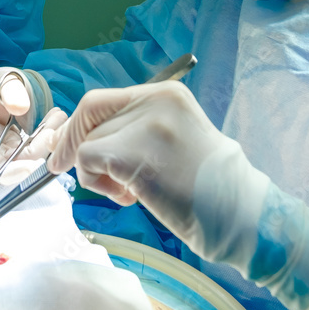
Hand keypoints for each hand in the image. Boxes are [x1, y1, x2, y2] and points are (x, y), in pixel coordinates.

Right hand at [0, 66, 52, 178]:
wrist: (3, 88)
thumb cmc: (2, 83)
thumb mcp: (7, 83)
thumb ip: (12, 92)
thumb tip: (20, 107)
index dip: (9, 169)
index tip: (34, 166)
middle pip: (4, 162)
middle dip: (35, 150)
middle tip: (57, 127)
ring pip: (17, 160)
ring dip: (41, 144)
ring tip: (58, 118)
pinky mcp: (0, 153)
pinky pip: (22, 156)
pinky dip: (39, 143)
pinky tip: (52, 124)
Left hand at [47, 81, 308, 309]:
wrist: (242, 214)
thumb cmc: (208, 187)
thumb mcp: (174, 138)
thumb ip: (134, 129)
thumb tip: (79, 136)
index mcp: (167, 94)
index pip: (101, 100)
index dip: (78, 126)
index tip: (66, 151)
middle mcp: (157, 102)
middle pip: (88, 117)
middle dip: (75, 146)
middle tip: (82, 174)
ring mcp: (147, 127)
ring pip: (88, 143)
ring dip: (97, 174)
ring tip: (132, 191)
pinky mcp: (137, 155)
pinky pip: (90, 162)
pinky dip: (99, 185)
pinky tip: (132, 197)